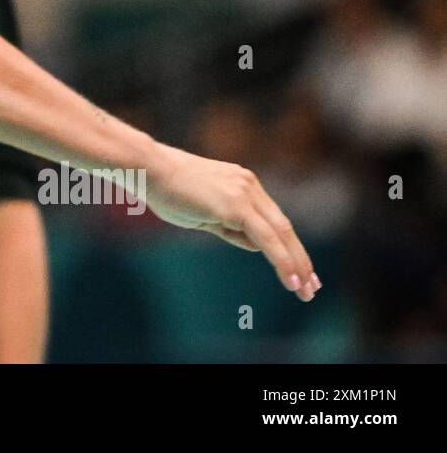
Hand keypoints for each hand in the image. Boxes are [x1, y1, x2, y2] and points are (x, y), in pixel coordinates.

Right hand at [145, 142, 320, 300]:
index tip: (299, 268)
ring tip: (305, 291)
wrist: (148, 169)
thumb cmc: (166, 189)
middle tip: (312, 287)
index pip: (273, 219)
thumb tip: (255, 244)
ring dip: (295, 264)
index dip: (288, 246)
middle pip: (283, 227)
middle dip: (300, 259)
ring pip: (280, 233)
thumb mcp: (203, 212)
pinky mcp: (235, 205)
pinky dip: (281, 260)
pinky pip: (266, 238)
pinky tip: (291, 279)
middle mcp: (249, 185)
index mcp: (242, 183)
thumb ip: (230, 226)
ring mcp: (244, 193)